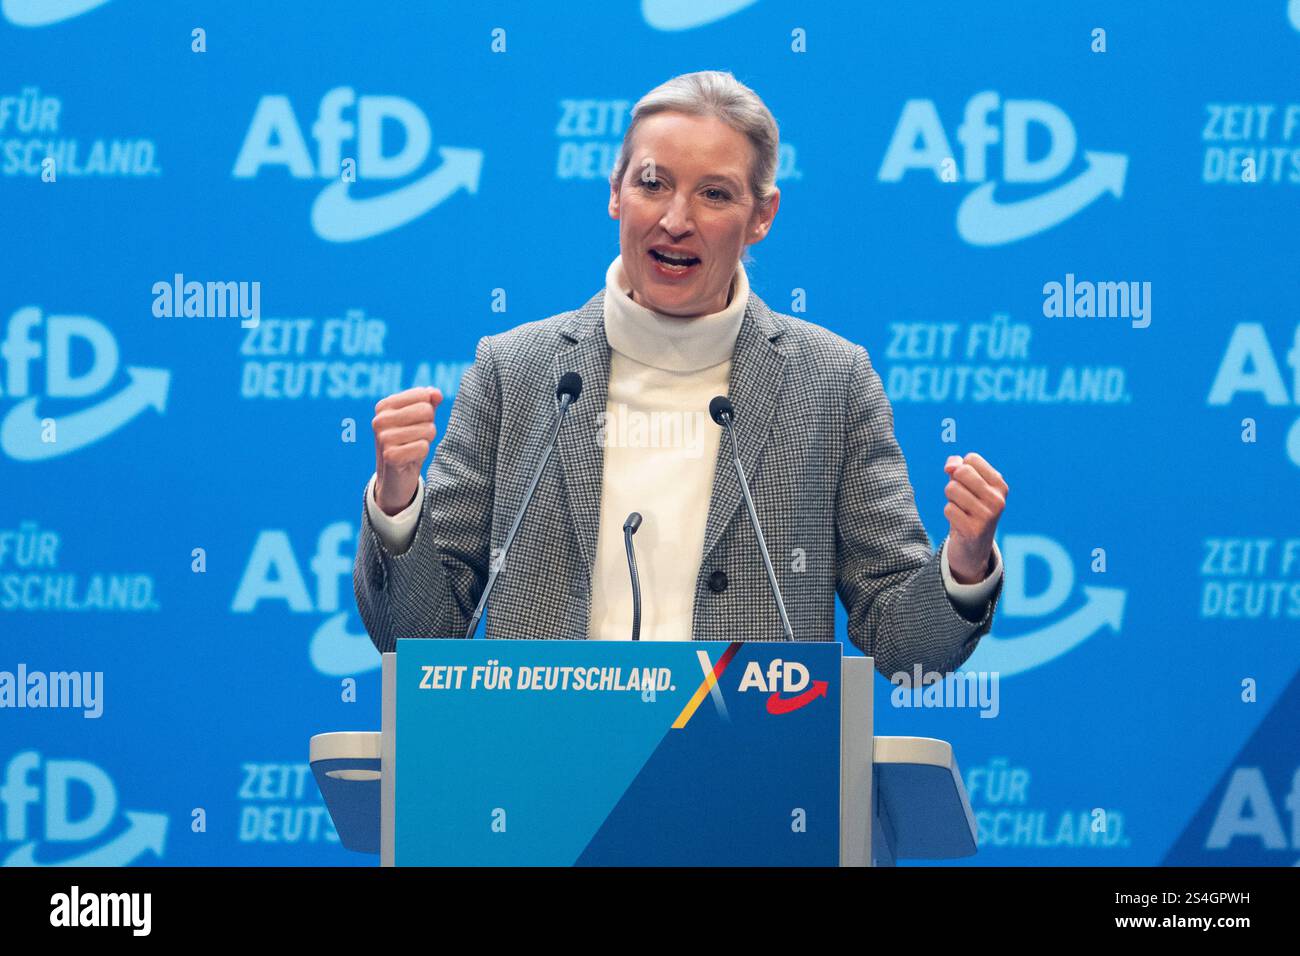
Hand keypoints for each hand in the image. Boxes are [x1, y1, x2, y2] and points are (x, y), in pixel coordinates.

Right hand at [372, 387, 442, 515]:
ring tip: (412, 448)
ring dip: (426, 441)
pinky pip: (424, 447)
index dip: (428, 411)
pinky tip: (410, 459)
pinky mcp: (390, 456)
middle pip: (426, 411)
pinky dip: (422, 454)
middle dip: (428, 426)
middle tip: (415, 439)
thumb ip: (428, 402)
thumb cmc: (409, 443)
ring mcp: (383, 438)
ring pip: (428, 429)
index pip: (423, 395)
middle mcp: (379, 420)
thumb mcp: (419, 420)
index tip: (415, 424)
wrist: (395, 477)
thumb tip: (436, 393)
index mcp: (384, 406)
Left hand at [943, 452, 1007, 583]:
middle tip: (961, 499)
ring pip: (952, 489)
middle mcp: (998, 499)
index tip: (967, 484)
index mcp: (1000, 485)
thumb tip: (949, 467)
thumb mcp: (965, 484)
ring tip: (962, 510)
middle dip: (954, 483)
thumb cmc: (968, 508)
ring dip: (950, 499)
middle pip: (961, 472)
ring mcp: (988, 515)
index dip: (961, 469)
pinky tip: (960, 522)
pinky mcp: (974, 530)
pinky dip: (949, 514)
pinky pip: (948, 509)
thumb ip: (957, 467)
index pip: (971, 459)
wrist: (973, 546)